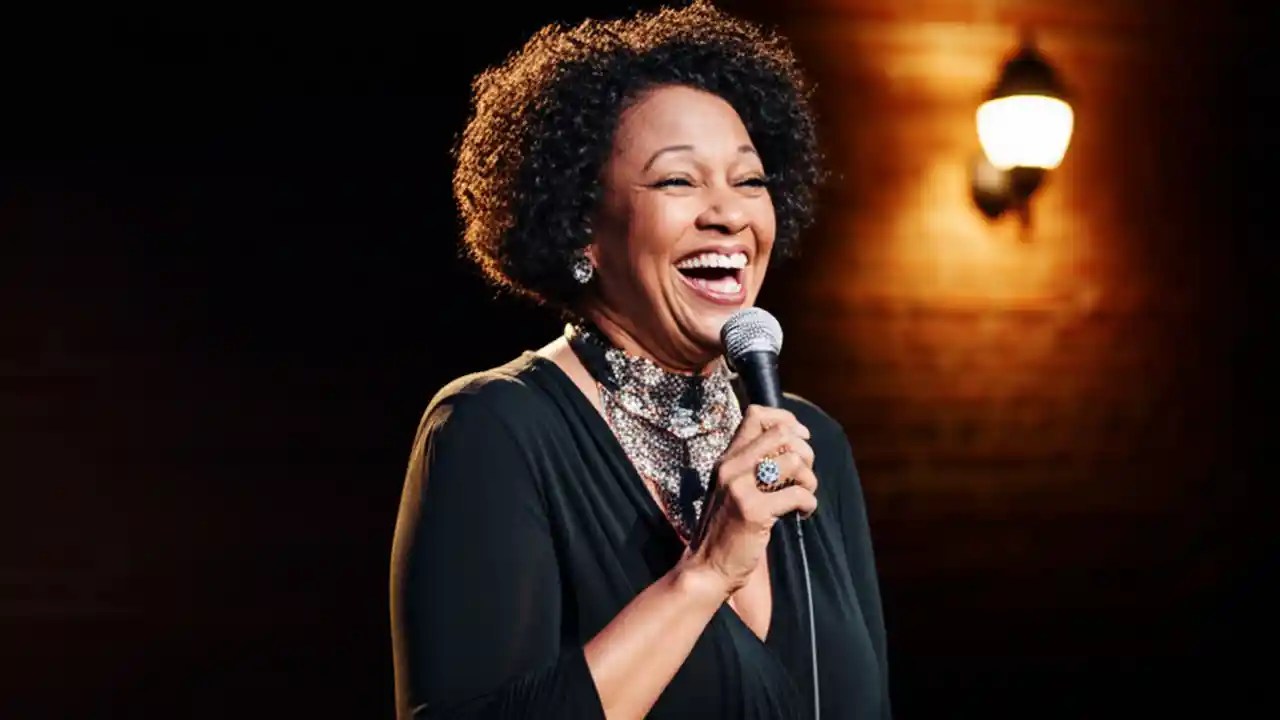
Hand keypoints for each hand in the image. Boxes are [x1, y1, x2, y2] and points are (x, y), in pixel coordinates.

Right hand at [680, 405, 817, 596]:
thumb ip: (751, 466)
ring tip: (804, 496)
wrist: (707, 568)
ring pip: (793, 461)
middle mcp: (730, 467)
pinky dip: (808, 504)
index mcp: (726, 459)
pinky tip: (802, 514)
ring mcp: (740, 488)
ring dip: (809, 480)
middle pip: (781, 433)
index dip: (786, 420)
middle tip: (803, 476)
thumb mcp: (732, 489)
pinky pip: (797, 495)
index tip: (799, 440)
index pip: (756, 414)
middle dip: (804, 452)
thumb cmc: (725, 530)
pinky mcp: (753, 512)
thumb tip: (791, 446)